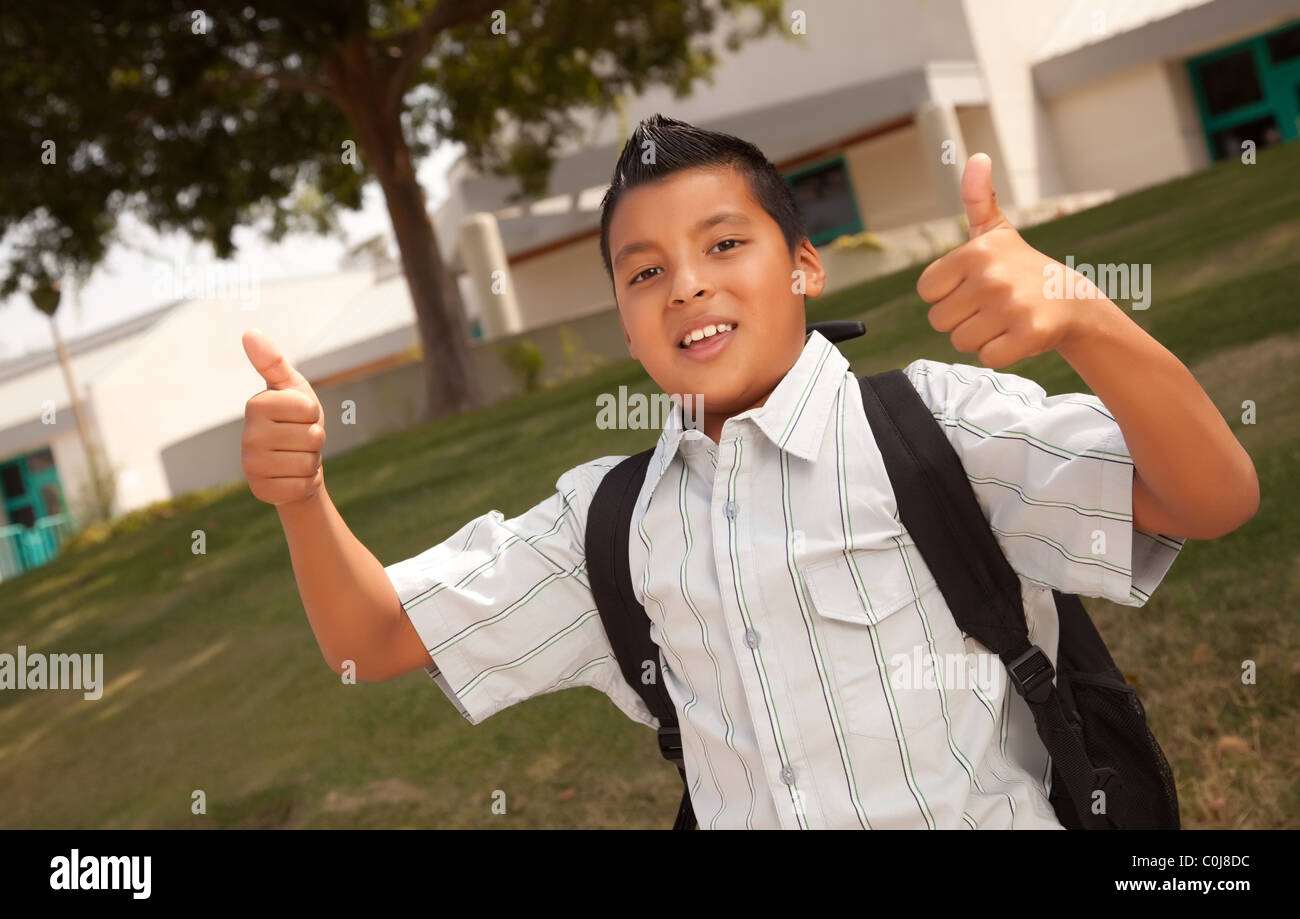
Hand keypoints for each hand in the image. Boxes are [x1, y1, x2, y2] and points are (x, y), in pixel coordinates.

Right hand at [240, 328, 325, 506]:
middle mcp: (248, 436)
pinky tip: (292, 477)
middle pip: (312, 437)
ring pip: (309, 463)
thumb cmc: (295, 420)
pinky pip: (302, 486)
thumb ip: (273, 361)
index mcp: (255, 405)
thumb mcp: (292, 388)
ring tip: (296, 456)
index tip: (300, 416)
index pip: (308, 408)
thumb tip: (249, 331)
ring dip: (312, 461)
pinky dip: (306, 483)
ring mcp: (251, 466)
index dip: (313, 414)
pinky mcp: (261, 490)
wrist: (294, 463)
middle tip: (300, 439)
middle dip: (315, 439)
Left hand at [916, 153, 1087, 368]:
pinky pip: (988, 358)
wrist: (1070, 300)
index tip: (972, 287)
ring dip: (980, 337)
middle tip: (990, 306)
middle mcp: (992, 277)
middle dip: (961, 320)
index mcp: (975, 252)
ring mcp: (1011, 307)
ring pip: (961, 342)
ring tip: (1003, 319)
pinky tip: (1016, 334)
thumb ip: (977, 197)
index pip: (927, 293)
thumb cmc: (1020, 266)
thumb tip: (976, 157)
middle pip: (939, 321)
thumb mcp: (996, 230)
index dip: (946, 295)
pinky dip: (1000, 353)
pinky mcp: (1029, 335)